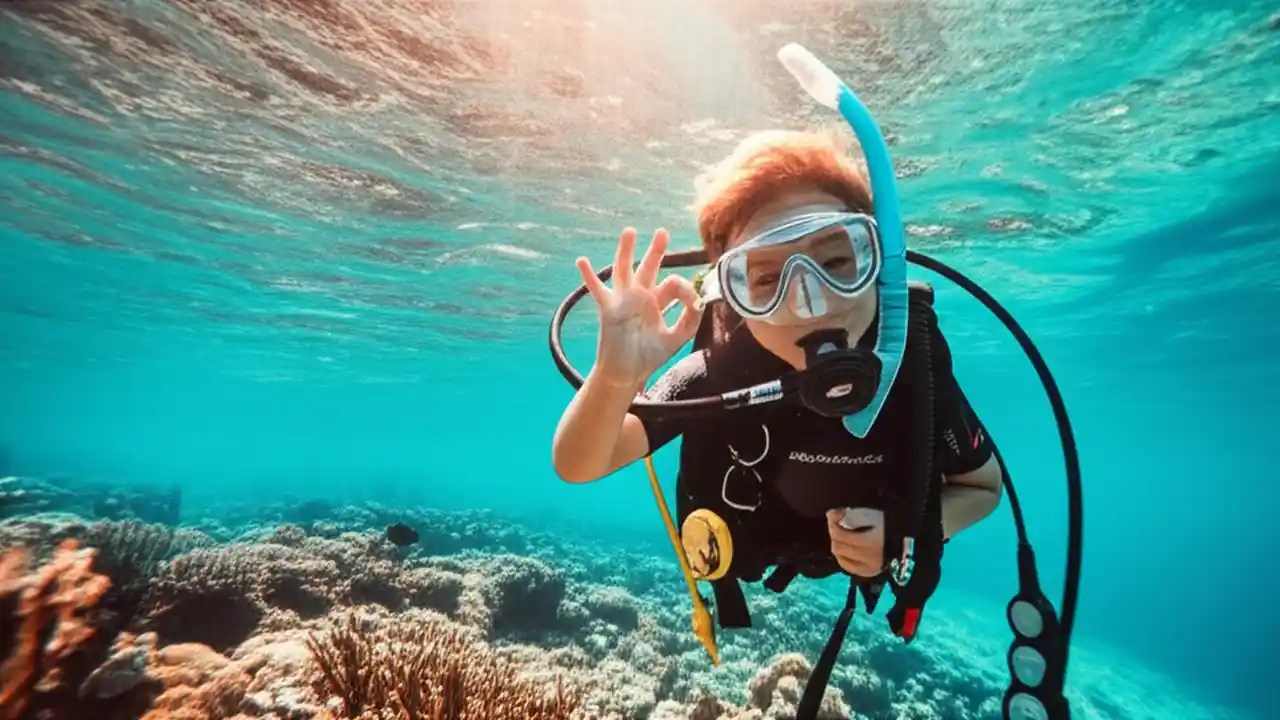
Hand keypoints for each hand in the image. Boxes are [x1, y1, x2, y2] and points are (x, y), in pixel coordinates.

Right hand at [576, 227, 703, 388]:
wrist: (626, 373)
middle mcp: (640, 297)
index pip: (673, 284)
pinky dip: (588, 276)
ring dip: (625, 250)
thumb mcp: (676, 338)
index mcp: (657, 301)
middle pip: (648, 267)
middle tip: (663, 232)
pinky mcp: (608, 309)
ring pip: (623, 269)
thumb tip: (698, 299)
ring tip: (629, 231)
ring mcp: (623, 300)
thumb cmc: (648, 356)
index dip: (686, 290)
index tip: (693, 303)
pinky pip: (597, 290)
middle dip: (656, 250)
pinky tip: (581, 261)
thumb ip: (690, 319)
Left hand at [827, 507, 884, 577]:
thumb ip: (851, 515)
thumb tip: (831, 514)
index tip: (835, 513)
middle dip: (834, 533)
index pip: (840, 535)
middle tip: (837, 524)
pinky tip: (846, 548)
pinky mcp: (867, 572)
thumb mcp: (872, 515)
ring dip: (837, 544)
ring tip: (842, 536)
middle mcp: (867, 558)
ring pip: (840, 556)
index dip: (833, 522)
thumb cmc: (888, 525)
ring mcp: (867, 567)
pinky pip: (846, 565)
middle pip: (838, 546)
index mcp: (870, 541)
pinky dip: (842, 556)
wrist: (904, 541)